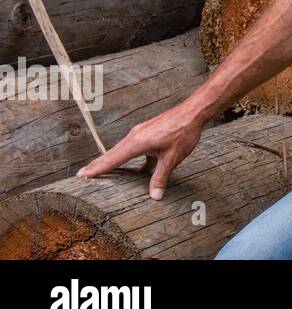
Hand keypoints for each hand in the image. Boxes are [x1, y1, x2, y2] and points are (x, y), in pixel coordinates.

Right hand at [76, 103, 204, 199]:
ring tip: (102, 172)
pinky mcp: (149, 133)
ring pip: (123, 151)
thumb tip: (154, 196)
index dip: (97, 169)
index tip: (81, 175)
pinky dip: (131, 158)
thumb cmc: (183, 132)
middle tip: (82, 175)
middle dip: (98, 165)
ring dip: (113, 161)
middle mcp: (134, 136)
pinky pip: (135, 148)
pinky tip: (139, 171)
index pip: (112, 159)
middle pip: (112, 154)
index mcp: (136, 143)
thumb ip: (161, 177)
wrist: (193, 112)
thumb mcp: (172, 158)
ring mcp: (141, 133)